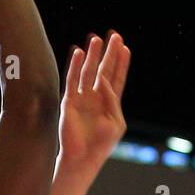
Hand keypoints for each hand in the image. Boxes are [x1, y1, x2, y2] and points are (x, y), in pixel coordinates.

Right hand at [58, 32, 130, 171]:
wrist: (82, 159)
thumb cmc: (101, 146)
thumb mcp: (116, 123)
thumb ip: (113, 101)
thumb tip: (105, 81)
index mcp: (110, 104)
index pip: (117, 78)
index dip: (121, 62)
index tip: (125, 47)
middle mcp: (96, 98)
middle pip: (103, 70)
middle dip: (109, 53)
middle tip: (114, 35)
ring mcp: (82, 99)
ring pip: (88, 72)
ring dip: (92, 56)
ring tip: (96, 39)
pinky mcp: (69, 102)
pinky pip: (72, 80)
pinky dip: (75, 66)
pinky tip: (79, 52)